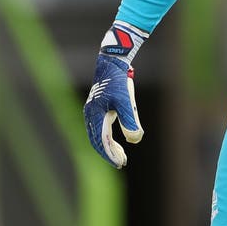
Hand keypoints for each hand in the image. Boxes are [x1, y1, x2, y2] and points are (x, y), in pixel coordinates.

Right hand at [83, 22, 146, 167]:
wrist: (112, 63)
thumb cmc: (119, 81)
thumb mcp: (127, 101)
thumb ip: (130, 120)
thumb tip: (135, 140)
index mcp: (95, 114)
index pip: (101, 141)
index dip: (110, 153)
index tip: (120, 163)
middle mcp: (90, 115)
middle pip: (97, 140)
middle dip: (109, 153)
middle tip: (122, 163)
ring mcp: (93, 111)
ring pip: (98, 135)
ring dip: (108, 146)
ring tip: (121, 156)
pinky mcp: (98, 108)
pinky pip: (100, 128)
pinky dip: (108, 138)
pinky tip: (117, 142)